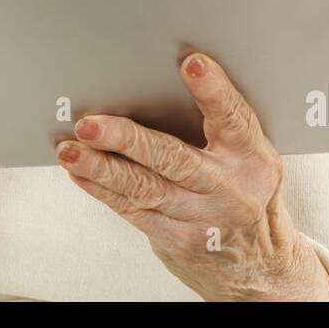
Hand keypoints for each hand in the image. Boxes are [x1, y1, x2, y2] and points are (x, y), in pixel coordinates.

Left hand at [56, 51, 328, 300]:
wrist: (259, 264)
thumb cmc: (246, 188)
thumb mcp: (251, 155)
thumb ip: (221, 124)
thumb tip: (166, 77)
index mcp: (251, 156)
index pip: (233, 118)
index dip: (213, 91)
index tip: (192, 63)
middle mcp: (227, 188)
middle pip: (172, 158)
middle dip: (126, 140)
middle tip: (90, 124)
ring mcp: (199, 217)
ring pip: (143, 187)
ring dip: (101, 167)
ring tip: (69, 149)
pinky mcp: (173, 237)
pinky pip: (131, 209)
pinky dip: (101, 188)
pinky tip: (79, 171)